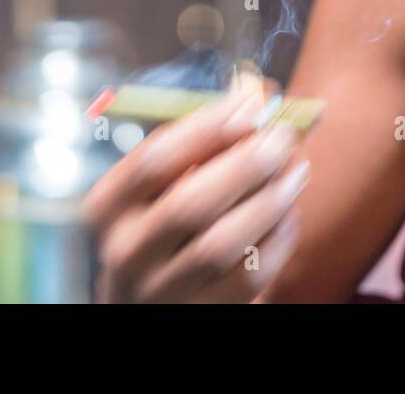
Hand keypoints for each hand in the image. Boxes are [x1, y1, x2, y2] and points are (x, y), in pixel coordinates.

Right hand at [81, 92, 309, 302]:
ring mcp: (161, 290)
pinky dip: (278, 240)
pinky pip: (249, 277)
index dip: (206, 128)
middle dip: (245, 165)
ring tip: (295, 172)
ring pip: (222, 244)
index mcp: (109, 207)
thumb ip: (203, 140)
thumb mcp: (163, 184)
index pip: (154, 160)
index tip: (250, 105)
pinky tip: (289, 213)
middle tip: (283, 138)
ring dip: (269, 201)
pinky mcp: (201, 312)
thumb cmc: (162, 224)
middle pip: (189, 204)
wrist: (148, 302)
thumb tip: (259, 92)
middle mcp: (126, 252)